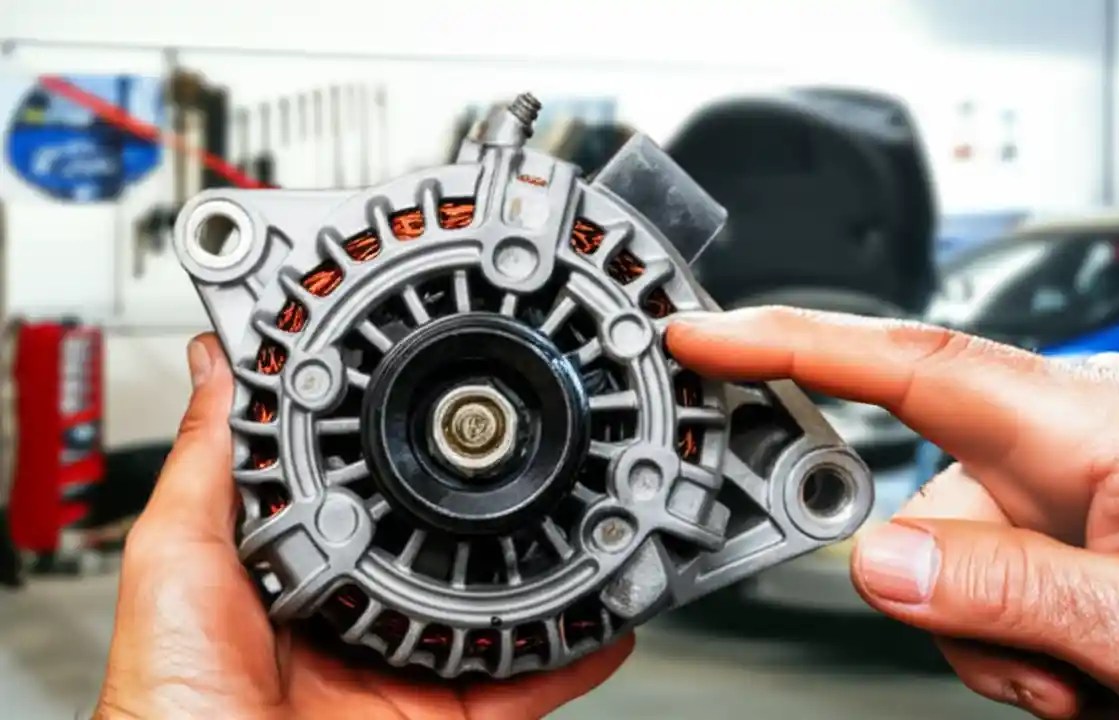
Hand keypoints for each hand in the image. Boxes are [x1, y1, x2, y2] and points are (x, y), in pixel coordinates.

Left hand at [95, 334, 630, 719]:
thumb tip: (219, 368)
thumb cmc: (173, 695)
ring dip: (546, 583)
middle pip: (442, 559)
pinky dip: (569, 660)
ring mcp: (405, 672)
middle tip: (536, 466)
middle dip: (492, 519)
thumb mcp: (179, 555)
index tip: (438, 416)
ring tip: (587, 533)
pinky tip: (603, 626)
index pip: (366, 503)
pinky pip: (523, 687)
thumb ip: (209, 463)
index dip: (404, 462)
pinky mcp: (446, 719)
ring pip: (495, 620)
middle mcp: (359, 621)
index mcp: (301, 577)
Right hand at [667, 307, 1118, 719]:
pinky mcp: (1076, 507)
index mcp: (1090, 423)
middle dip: (958, 600)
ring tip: (1096, 676)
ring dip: (1003, 635)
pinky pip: (991, 566)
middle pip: (923, 502)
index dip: (791, 345)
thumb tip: (880, 558)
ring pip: (953, 553)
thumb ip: (1011, 590)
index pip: (908, 367)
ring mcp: (1073, 470)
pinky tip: (1092, 659)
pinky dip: (1021, 632)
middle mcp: (1071, 430)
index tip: (703, 340)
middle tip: (1043, 666)